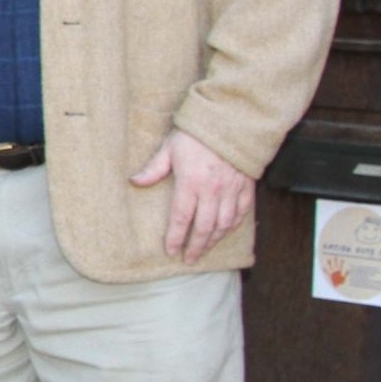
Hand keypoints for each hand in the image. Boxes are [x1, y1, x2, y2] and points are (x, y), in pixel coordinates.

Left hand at [131, 130, 255, 263]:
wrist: (231, 121)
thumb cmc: (195, 134)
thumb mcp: (169, 147)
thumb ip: (154, 168)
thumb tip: (135, 181)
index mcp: (191, 182)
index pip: (182, 217)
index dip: (176, 237)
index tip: (171, 251)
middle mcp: (213, 190)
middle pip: (204, 227)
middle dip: (196, 246)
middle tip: (189, 260)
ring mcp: (232, 190)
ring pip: (224, 224)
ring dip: (213, 240)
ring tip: (204, 250)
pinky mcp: (246, 187)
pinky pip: (241, 213)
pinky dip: (232, 227)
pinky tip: (224, 233)